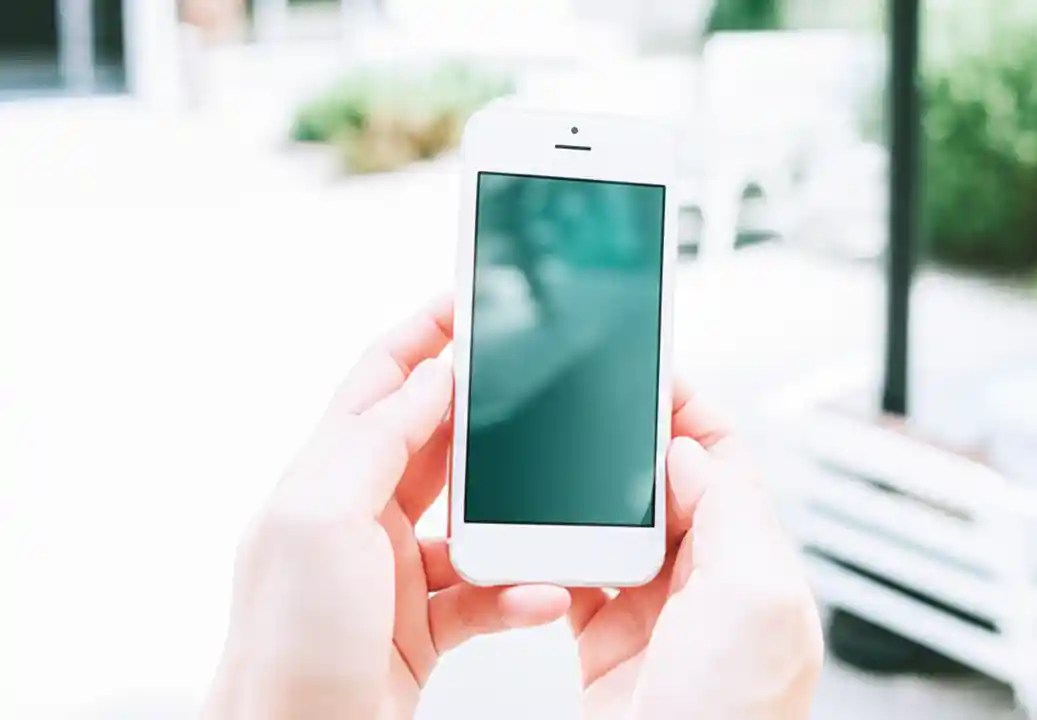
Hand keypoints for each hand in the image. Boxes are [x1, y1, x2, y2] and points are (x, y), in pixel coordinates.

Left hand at [204, 299, 569, 719]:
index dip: (425, 336)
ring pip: (472, 519)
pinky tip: (540, 591)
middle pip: (434, 441)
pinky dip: (519, 590)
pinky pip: (487, 590)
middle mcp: (357, 518)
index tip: (473, 301)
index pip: (379, 381)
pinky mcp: (422, 626)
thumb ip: (378, 438)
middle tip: (540, 395)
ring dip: (515, 519)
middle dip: (488, 418)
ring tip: (550, 513)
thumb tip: (431, 378)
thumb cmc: (290, 645)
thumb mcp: (322, 517)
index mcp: (324, 479)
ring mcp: (390, 572)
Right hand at [569, 383, 823, 719]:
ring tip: (553, 471)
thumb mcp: (756, 601)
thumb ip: (732, 511)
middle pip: (662, 489)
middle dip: (624, 449)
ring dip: (582, 502)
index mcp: (754, 568)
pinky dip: (550, 556)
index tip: (648, 374)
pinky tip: (537, 544)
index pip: (724, 464)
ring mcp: (653, 617)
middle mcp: (707, 589)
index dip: (686, 414)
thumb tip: (689, 451)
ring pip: (612, 529)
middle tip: (583, 414)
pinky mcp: (603, 645)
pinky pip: (571, 578)